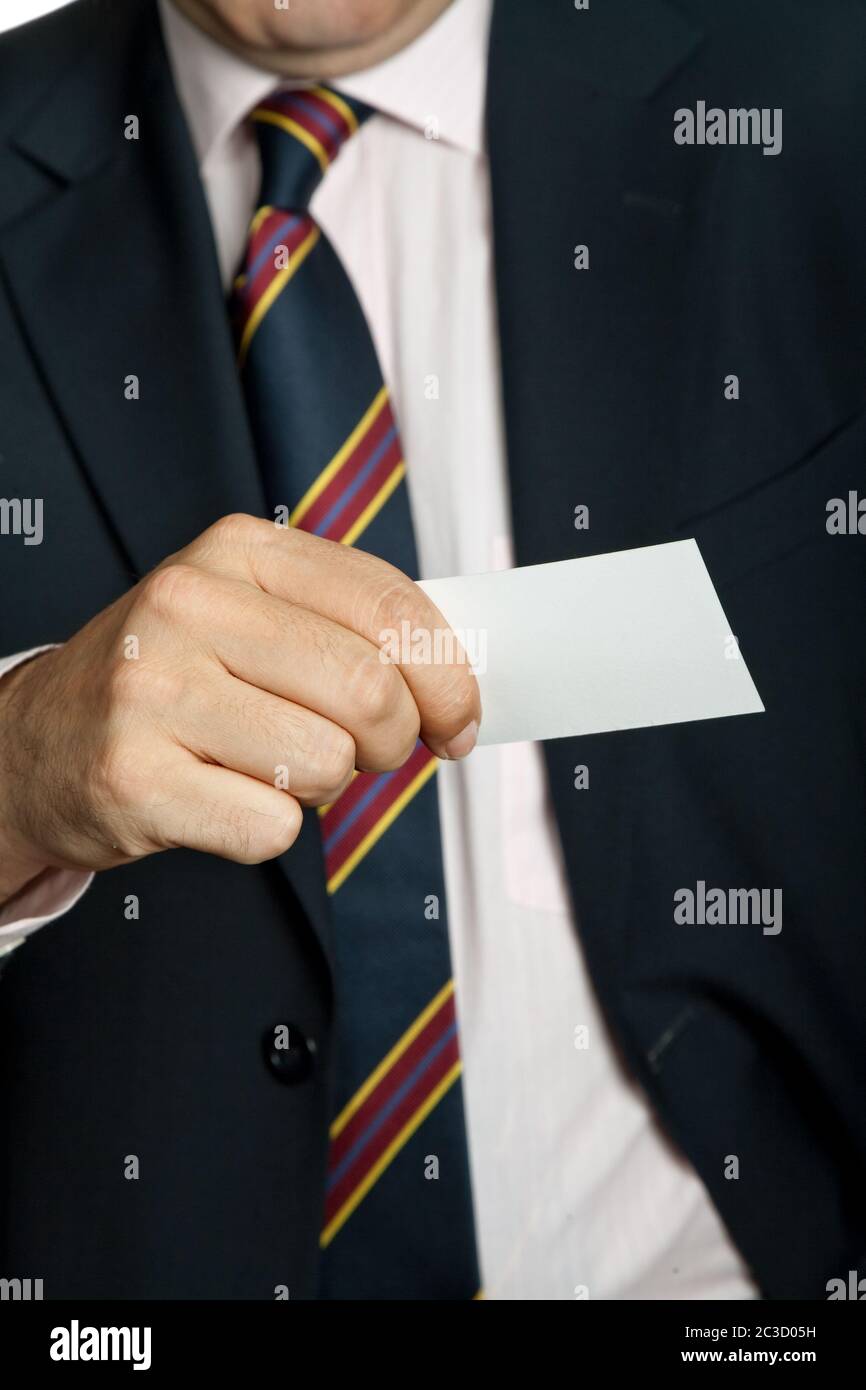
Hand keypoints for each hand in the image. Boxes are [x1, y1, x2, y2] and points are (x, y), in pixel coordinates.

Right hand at [0, 515, 479, 901]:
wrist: (40, 740)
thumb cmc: (173, 678)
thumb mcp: (250, 613)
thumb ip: (350, 627)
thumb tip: (461, 686)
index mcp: (235, 549)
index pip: (388, 604)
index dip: (449, 675)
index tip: (460, 719)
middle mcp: (187, 604)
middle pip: (369, 690)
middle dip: (394, 740)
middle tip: (370, 753)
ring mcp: (154, 691)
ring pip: (326, 765)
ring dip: (322, 787)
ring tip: (269, 766)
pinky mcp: (134, 777)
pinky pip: (273, 828)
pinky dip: (270, 829)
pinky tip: (222, 798)